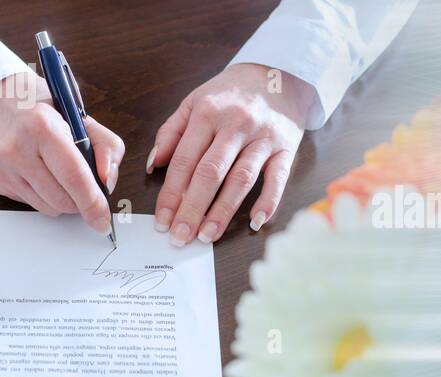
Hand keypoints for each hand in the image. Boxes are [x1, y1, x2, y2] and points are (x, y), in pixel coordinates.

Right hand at [0, 73, 125, 234]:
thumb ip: (107, 148)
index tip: (103, 219)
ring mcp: (4, 168)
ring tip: (61, 174)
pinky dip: (46, 196)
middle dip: (81, 201)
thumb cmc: (45, 109)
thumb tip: (107, 182)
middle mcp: (17, 148)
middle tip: (86, 185)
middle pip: (62, 200)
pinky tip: (42, 173)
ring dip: (64, 200)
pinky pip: (33, 204)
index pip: (73, 177)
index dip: (92, 203)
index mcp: (43, 127)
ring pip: (48, 208)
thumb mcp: (84, 118)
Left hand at [147, 63, 313, 244]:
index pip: (184, 161)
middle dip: (192, 208)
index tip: (162, 221)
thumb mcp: (195, 102)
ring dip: (223, 211)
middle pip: (210, 173)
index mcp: (208, 114)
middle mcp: (235, 125)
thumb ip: (172, 132)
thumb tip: (154, 164)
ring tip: (208, 235)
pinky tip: (256, 221)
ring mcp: (262, 137)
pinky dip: (268, 201)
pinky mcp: (286, 147)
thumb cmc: (232, 93)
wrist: (277, 75)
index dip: (171, 194)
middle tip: (180, 237)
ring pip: (241, 178)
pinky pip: (277, 178)